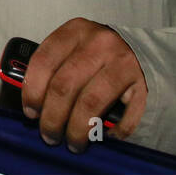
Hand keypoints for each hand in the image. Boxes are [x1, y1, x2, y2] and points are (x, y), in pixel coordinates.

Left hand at [20, 18, 147, 151]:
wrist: (140, 49)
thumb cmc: (95, 53)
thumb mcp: (72, 48)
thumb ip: (53, 67)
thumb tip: (32, 106)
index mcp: (74, 31)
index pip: (43, 61)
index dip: (32, 91)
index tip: (31, 113)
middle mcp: (99, 43)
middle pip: (64, 86)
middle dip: (52, 117)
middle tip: (49, 135)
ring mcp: (124, 62)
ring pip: (91, 102)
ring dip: (77, 129)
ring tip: (73, 143)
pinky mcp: (144, 83)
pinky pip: (126, 115)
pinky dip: (114, 131)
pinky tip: (105, 136)